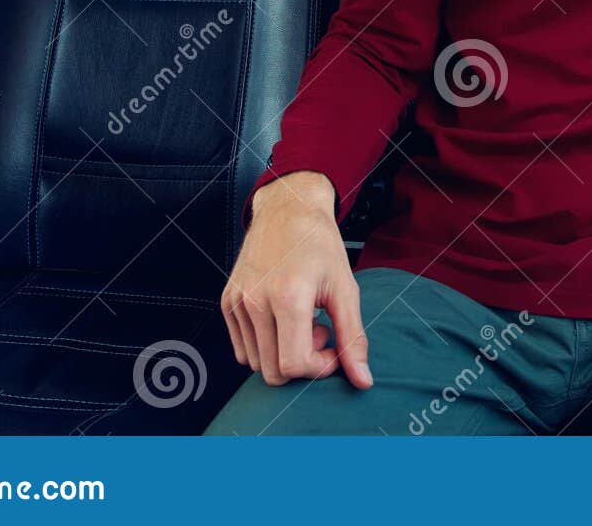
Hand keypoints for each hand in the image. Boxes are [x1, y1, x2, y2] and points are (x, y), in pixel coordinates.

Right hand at [220, 170, 372, 388]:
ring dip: (282, 352)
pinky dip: (265, 344)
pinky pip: (242, 348)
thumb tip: (363, 381)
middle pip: (272, 373)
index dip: (318, 367)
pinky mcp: (227, 301)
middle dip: (301, 363)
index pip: (293, 366)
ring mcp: (237, 302)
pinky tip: (283, 316)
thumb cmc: (321, 247)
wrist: (288, 209)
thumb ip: (353, 337)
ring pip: (256, 363)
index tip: (333, 345)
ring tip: (302, 320)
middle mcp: (256, 302)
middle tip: (319, 331)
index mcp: (288, 297)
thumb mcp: (345, 288)